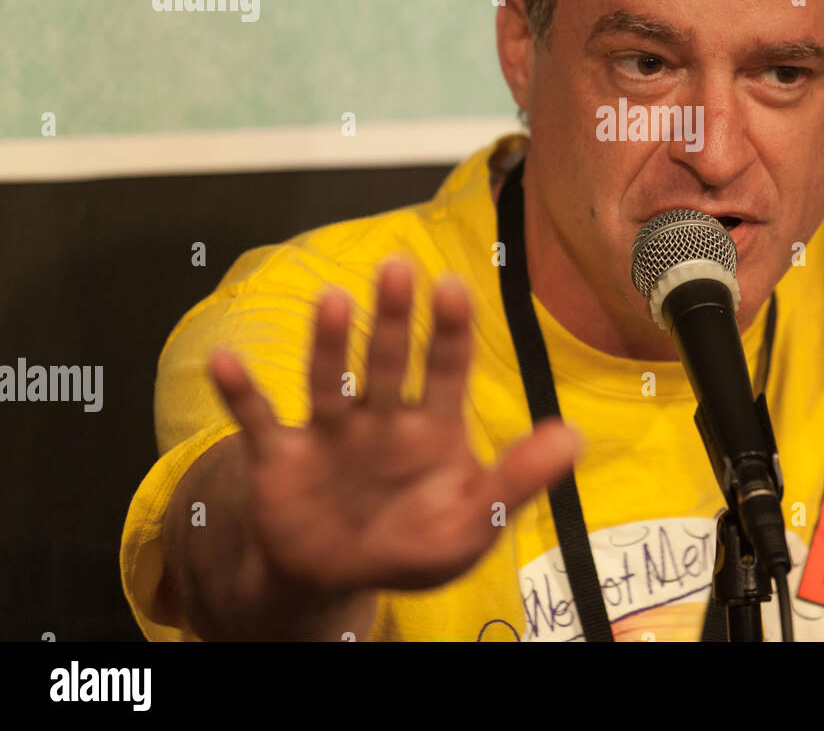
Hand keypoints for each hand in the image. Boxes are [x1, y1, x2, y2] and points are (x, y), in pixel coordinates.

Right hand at [208, 259, 583, 594]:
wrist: (335, 577)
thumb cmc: (410, 544)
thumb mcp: (471, 519)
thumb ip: (518, 480)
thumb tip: (574, 439)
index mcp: (431, 426)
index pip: (446, 368)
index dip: (449, 329)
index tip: (451, 286)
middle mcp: (380, 417)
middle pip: (387, 360)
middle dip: (392, 318)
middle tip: (398, 268)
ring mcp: (329, 433)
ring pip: (328, 379)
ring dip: (326, 342)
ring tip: (330, 299)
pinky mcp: (280, 458)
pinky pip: (256, 422)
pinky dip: (240, 395)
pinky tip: (225, 361)